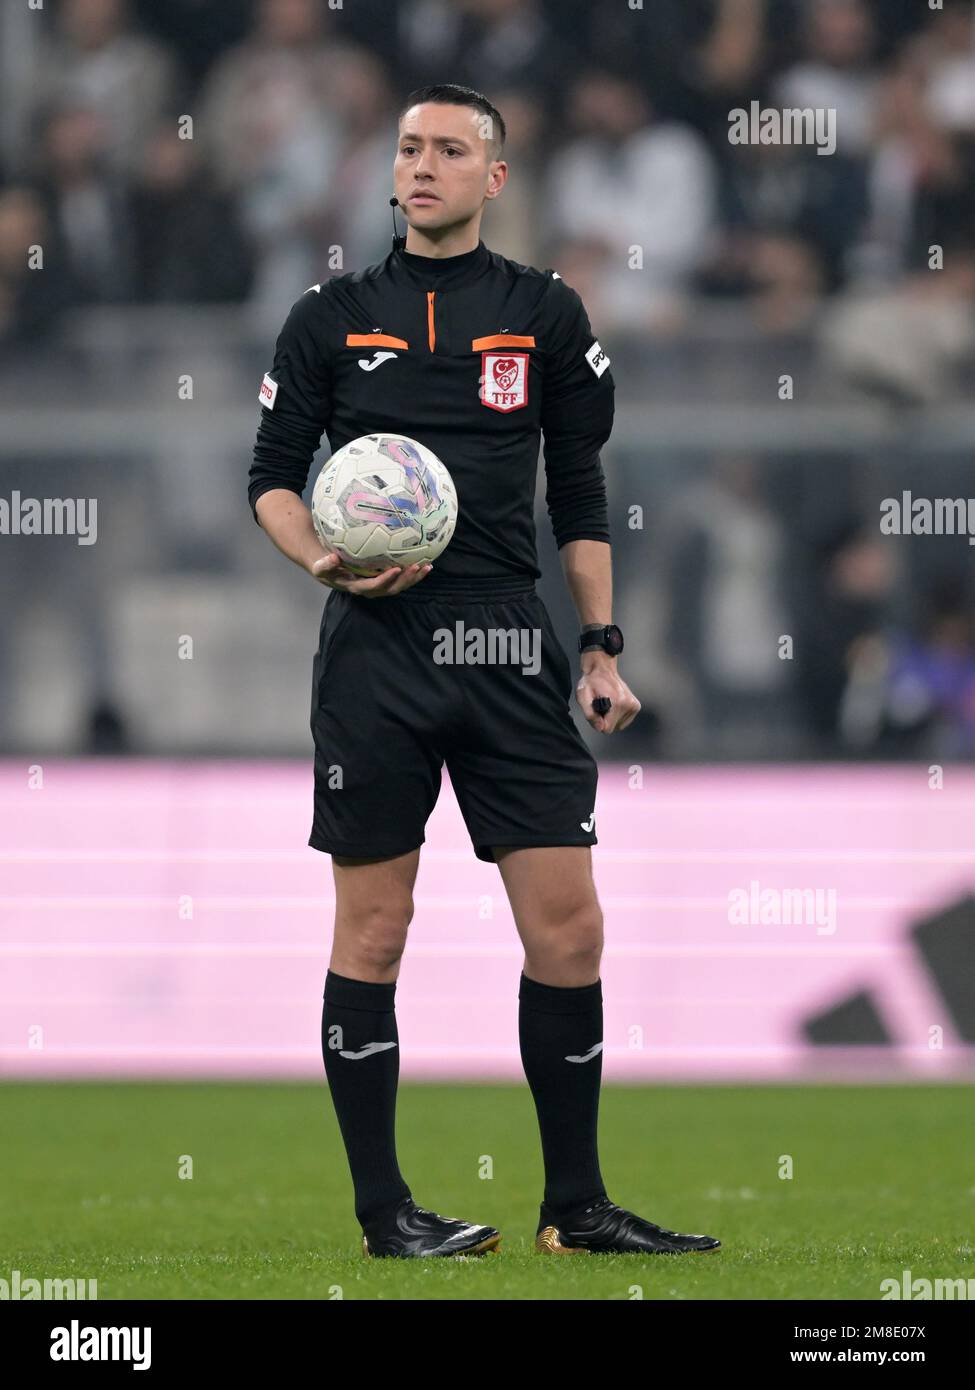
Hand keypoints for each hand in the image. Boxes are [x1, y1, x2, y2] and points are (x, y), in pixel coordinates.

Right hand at [309, 552, 432, 597]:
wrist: (328, 568)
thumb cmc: (324, 566)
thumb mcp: (320, 566)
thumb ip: (324, 564)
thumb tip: (333, 558)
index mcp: (356, 587)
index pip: (373, 586)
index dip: (385, 580)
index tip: (396, 569)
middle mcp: (370, 589)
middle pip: (391, 589)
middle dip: (405, 580)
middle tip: (417, 567)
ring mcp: (378, 585)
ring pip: (399, 586)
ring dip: (413, 578)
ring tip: (427, 567)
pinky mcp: (384, 579)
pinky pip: (400, 579)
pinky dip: (413, 574)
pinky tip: (425, 564)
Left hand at [576, 659, 640, 732]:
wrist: (602, 669)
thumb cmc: (592, 681)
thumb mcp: (583, 696)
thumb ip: (590, 714)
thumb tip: (600, 727)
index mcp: (618, 703)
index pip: (607, 728)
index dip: (598, 721)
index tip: (596, 710)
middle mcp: (629, 704)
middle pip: (613, 728)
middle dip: (605, 719)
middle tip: (600, 705)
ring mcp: (634, 705)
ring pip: (619, 725)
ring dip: (611, 718)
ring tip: (607, 703)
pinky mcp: (636, 706)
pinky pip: (624, 721)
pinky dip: (617, 716)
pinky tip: (612, 705)